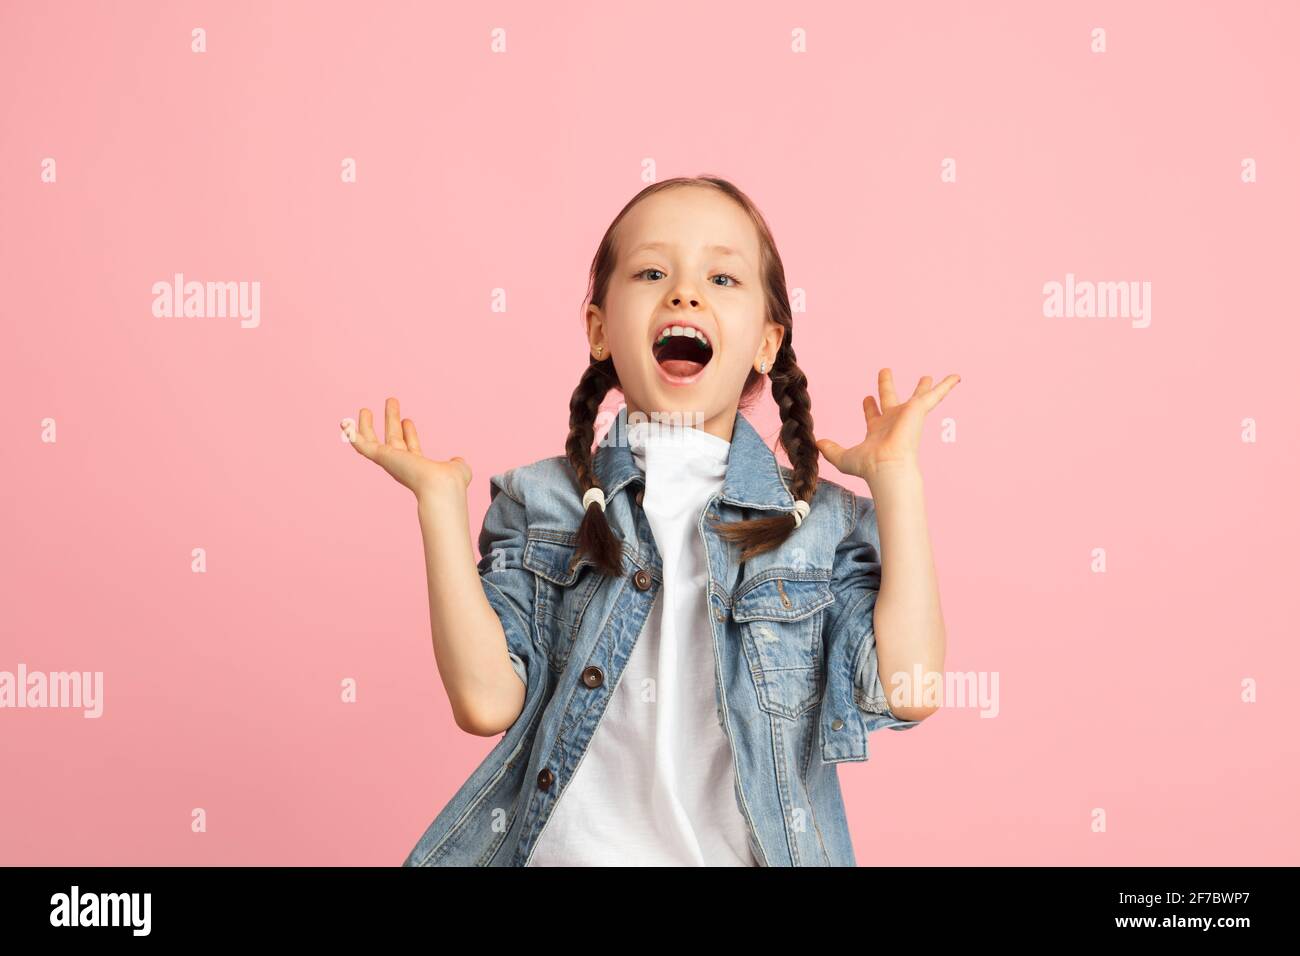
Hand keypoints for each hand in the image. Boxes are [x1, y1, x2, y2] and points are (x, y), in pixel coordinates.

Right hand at [342, 397, 471, 498]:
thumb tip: (457, 461)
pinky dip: (351, 434)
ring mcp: (390, 461)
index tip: (408, 420)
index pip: (410, 447)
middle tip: (391, 401)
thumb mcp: (459, 469)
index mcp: (417, 467)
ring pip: (373, 440)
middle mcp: (401, 465)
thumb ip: (457, 464)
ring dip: (368, 425)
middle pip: (393, 438)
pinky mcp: (381, 456)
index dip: (409, 434)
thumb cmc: (452, 482)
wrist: (441, 485)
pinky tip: (344, 423)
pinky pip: (361, 445)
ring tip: (364, 408)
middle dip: (392, 420)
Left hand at [815, 369, 959, 481]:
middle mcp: (894, 422)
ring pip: (918, 398)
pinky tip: (956, 376)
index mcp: (878, 430)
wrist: (887, 466)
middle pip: (892, 400)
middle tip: (886, 372)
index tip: (866, 398)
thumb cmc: (868, 466)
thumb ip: (831, 450)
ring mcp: (908, 416)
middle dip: (888, 386)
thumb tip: (817, 444)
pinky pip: (936, 395)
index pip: (873, 415)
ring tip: (928, 376)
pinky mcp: (918, 410)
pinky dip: (946, 386)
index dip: (869, 406)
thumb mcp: (843, 457)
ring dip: (923, 388)